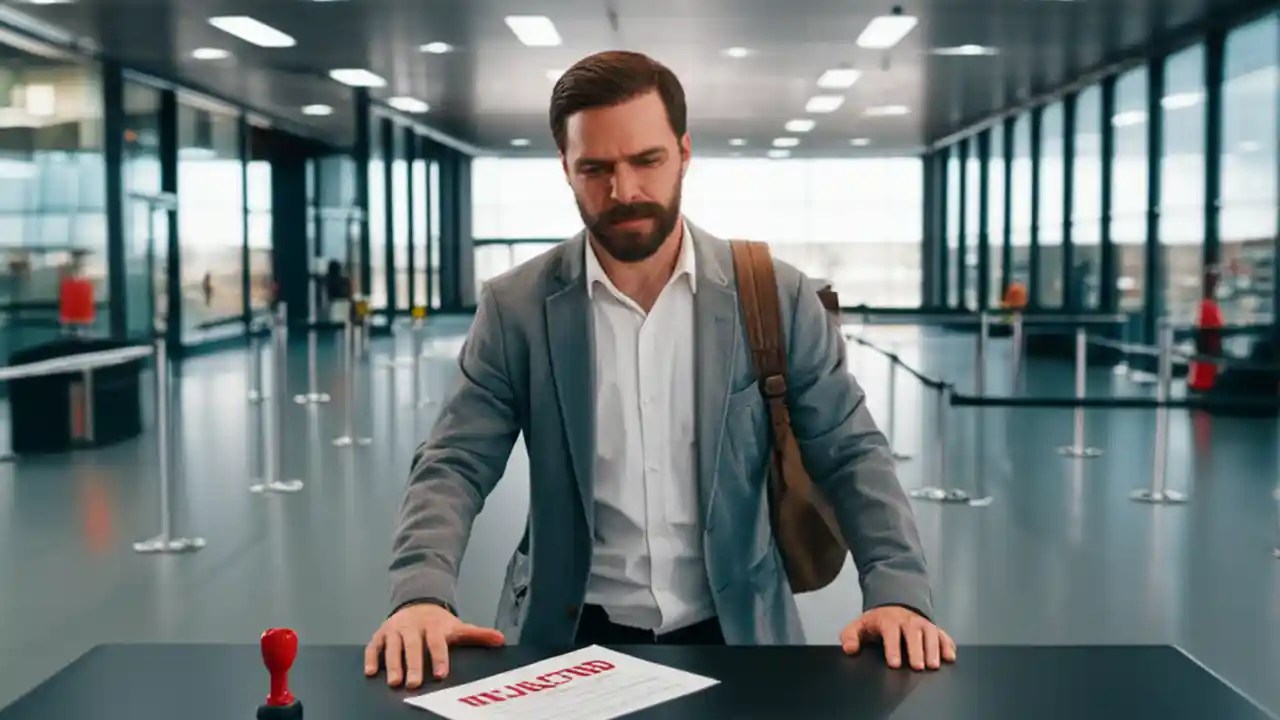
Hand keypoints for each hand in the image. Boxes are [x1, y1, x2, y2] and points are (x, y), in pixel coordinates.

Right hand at [364, 603, 504, 687]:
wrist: (417, 602)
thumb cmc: (439, 623)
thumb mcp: (457, 627)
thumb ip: (478, 634)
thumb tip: (501, 639)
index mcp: (433, 626)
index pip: (437, 643)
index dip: (440, 658)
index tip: (441, 674)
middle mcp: (413, 627)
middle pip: (413, 646)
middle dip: (414, 665)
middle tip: (414, 684)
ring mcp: (395, 630)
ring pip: (393, 647)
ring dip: (392, 664)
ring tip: (394, 682)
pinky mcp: (381, 634)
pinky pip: (374, 646)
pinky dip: (371, 658)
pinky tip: (371, 672)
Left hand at [840, 606, 956, 670]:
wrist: (895, 607)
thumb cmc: (878, 622)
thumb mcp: (859, 626)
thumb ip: (850, 636)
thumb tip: (849, 649)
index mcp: (889, 620)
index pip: (891, 633)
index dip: (893, 648)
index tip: (894, 663)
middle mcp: (908, 621)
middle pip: (914, 634)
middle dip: (917, 650)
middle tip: (918, 667)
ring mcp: (923, 624)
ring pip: (931, 634)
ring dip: (934, 649)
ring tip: (934, 665)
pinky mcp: (935, 629)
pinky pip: (944, 635)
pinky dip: (948, 645)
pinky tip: (950, 656)